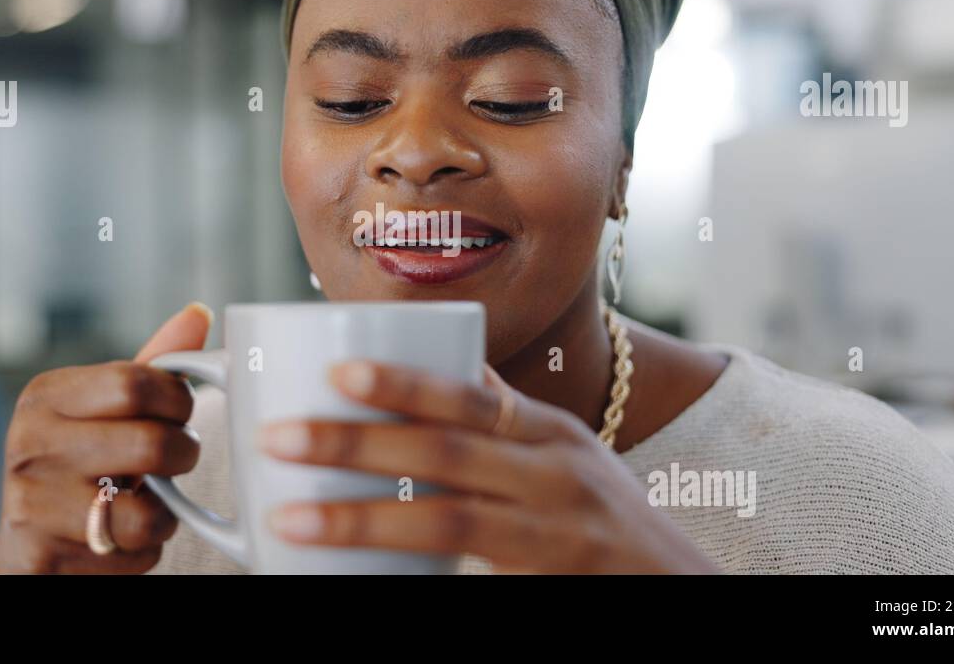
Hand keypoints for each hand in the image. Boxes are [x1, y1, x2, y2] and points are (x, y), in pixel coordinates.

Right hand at [0, 302, 211, 572]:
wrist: (28, 547)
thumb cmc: (79, 466)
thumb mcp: (105, 411)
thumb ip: (151, 367)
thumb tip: (199, 313)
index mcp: (46, 395)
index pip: (136, 382)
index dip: (179, 400)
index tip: (181, 413)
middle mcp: (30, 443)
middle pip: (150, 443)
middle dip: (183, 453)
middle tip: (178, 458)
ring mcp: (32, 501)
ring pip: (147, 509)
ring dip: (166, 511)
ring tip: (149, 502)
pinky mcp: (42, 553)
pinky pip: (134, 550)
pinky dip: (147, 548)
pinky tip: (124, 536)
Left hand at [257, 361, 718, 573]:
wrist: (675, 587)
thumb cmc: (605, 517)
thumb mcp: (567, 457)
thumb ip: (507, 420)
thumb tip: (453, 366)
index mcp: (551, 433)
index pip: (473, 398)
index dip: (405, 383)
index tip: (336, 373)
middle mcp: (558, 475)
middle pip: (448, 452)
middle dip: (356, 444)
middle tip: (278, 438)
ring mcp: (558, 535)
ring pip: (449, 521)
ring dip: (362, 519)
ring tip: (291, 518)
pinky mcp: (550, 580)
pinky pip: (468, 576)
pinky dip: (406, 575)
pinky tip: (354, 579)